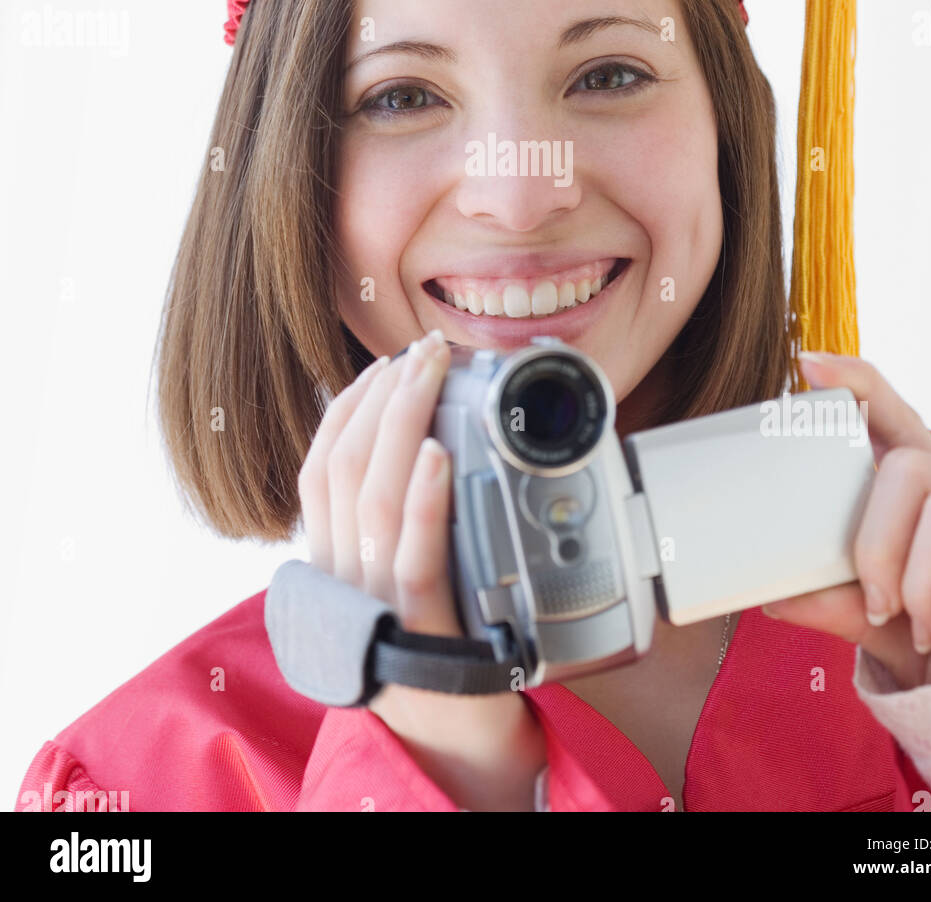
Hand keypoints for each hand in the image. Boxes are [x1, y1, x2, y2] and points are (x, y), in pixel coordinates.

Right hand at [297, 328, 545, 809]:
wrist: (450, 739)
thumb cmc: (434, 645)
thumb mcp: (396, 575)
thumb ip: (393, 519)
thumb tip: (418, 441)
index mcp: (332, 560)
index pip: (321, 468)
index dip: (348, 409)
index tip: (382, 364)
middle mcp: (342, 576)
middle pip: (346, 468)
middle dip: (382, 398)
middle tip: (422, 350)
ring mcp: (375, 602)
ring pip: (374, 498)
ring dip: (404, 424)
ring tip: (431, 375)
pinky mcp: (419, 628)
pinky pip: (416, 555)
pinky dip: (425, 499)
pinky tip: (441, 454)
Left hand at [760, 354, 930, 689]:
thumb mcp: (893, 629)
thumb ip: (843, 606)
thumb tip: (774, 594)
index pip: (900, 420)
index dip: (857, 384)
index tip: (807, 366)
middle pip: (911, 467)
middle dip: (877, 542)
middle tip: (881, 605)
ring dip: (920, 582)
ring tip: (926, 632)